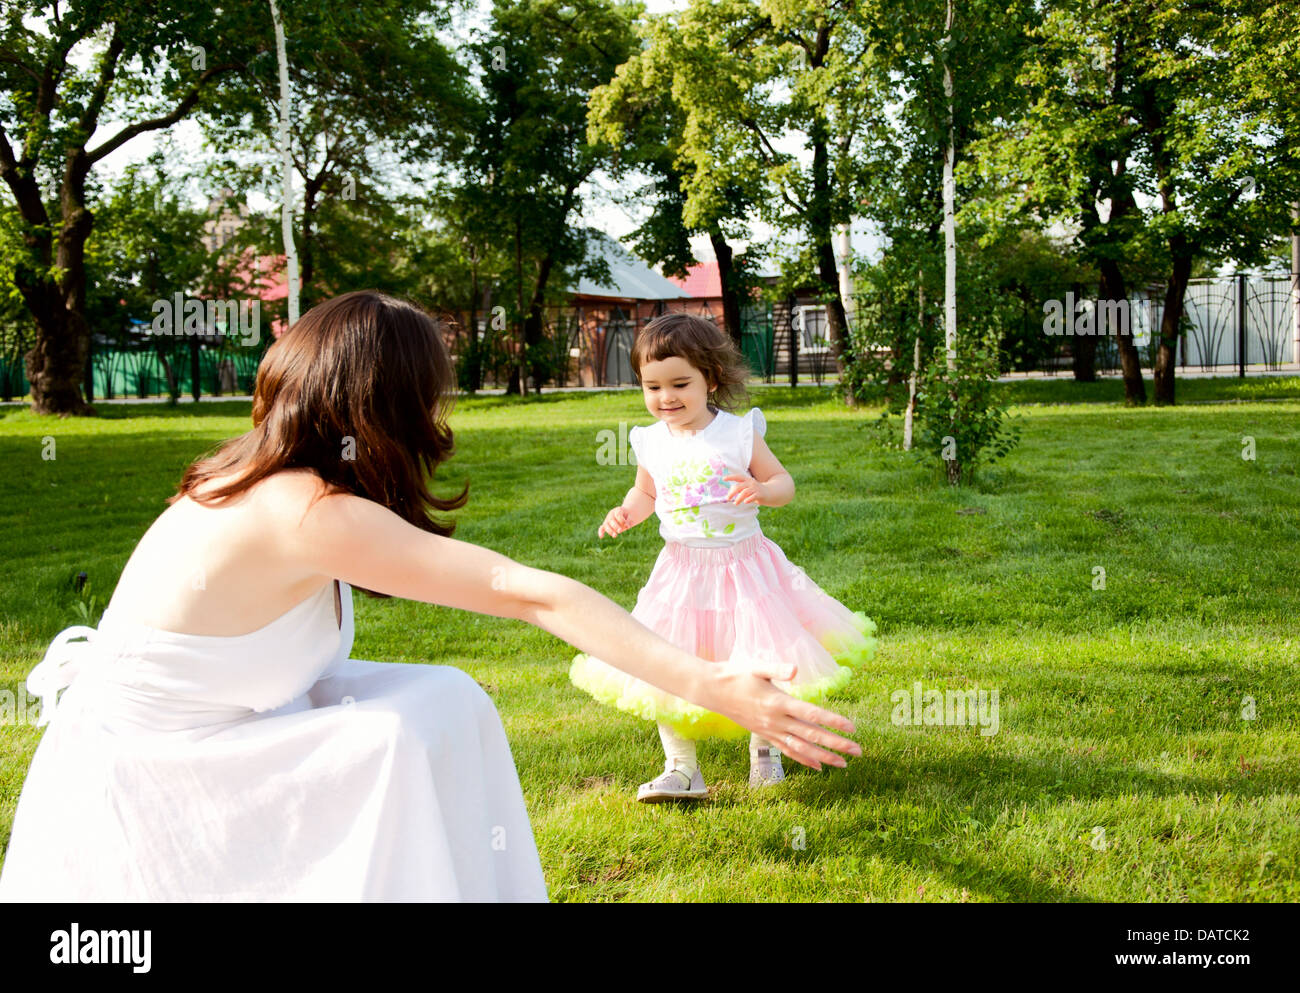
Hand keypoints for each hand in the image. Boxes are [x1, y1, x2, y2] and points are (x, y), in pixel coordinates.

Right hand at [598, 506, 630, 538]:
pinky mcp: (607, 525)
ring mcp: (608, 520)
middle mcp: (611, 514)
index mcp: (618, 510)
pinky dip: (601, 532)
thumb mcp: (631, 517)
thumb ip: (629, 521)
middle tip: (620, 531)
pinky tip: (601, 537)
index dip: (622, 520)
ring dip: (610, 531)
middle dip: (615, 526)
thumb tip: (626, 527)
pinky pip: (602, 528)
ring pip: (606, 525)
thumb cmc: (629, 516)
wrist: (627, 515)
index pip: (618, 515)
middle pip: (611, 520)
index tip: (627, 525)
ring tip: (615, 536)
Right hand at [705, 657, 861, 770]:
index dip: (832, 721)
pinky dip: (804, 759)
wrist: (712, 691)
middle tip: (858, 751)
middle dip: (836, 744)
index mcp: (778, 702)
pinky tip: (818, 767)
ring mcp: (770, 730)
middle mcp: (776, 720)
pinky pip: (788, 750)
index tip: (851, 728)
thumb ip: (777, 668)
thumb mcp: (757, 666)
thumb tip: (796, 669)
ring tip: (845, 764)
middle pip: (811, 735)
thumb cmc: (737, 674)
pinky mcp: (766, 735)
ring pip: (802, 748)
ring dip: (824, 757)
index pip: (811, 714)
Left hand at [723, 472, 766, 504]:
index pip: (738, 477)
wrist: (771, 493)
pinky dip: (749, 499)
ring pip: (745, 492)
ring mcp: (756, 488)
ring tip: (735, 503)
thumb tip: (730, 493)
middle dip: (732, 492)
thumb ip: (740, 489)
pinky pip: (753, 496)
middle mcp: (751, 483)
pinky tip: (745, 502)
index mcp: (747, 480)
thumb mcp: (748, 489)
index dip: (731, 477)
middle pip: (739, 486)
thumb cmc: (756, 491)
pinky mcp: (760, 494)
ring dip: (739, 498)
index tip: (723, 478)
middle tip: (728, 498)